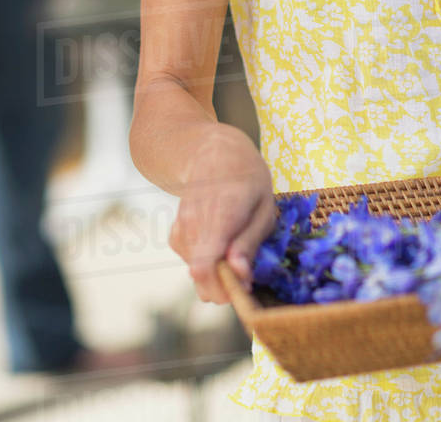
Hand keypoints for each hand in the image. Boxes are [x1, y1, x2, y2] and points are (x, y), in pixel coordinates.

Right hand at [169, 125, 278, 304]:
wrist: (212, 153)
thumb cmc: (247, 180)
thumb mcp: (264, 207)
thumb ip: (250, 243)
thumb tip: (240, 277)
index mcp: (221, 214)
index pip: (205, 265)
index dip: (224, 288)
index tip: (245, 285)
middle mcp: (194, 223)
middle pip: (200, 276)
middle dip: (225, 287)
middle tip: (245, 270)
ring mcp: (181, 228)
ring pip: (197, 274)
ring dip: (219, 274)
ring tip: (236, 245)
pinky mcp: (176, 235)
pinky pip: (192, 264)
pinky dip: (208, 263)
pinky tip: (219, 241)